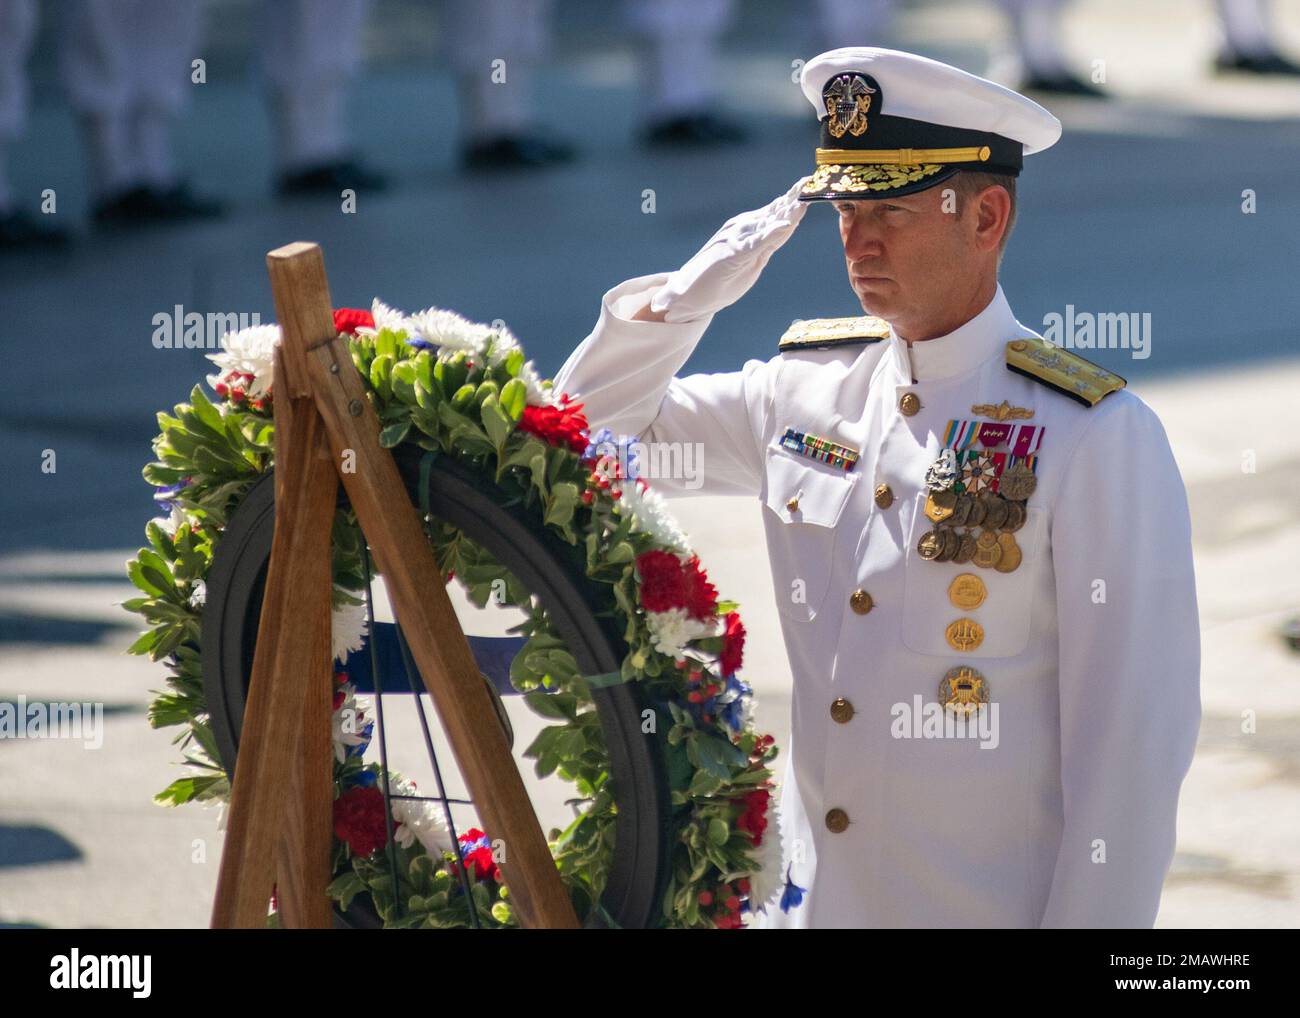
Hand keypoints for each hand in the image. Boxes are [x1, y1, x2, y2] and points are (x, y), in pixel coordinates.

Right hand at [649, 177, 810, 323]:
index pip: (777, 217)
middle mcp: (743, 230)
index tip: (812, 188)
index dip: (795, 203)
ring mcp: (737, 240)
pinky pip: (756, 243)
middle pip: (774, 214)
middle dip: (793, 199)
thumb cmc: (718, 280)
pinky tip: (785, 224)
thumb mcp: (750, 263)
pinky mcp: (732, 254)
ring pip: (767, 223)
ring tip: (803, 195)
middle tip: (810, 180)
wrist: (687, 294)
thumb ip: (766, 246)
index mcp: (749, 233)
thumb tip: (783, 230)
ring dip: (786, 210)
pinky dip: (771, 233)